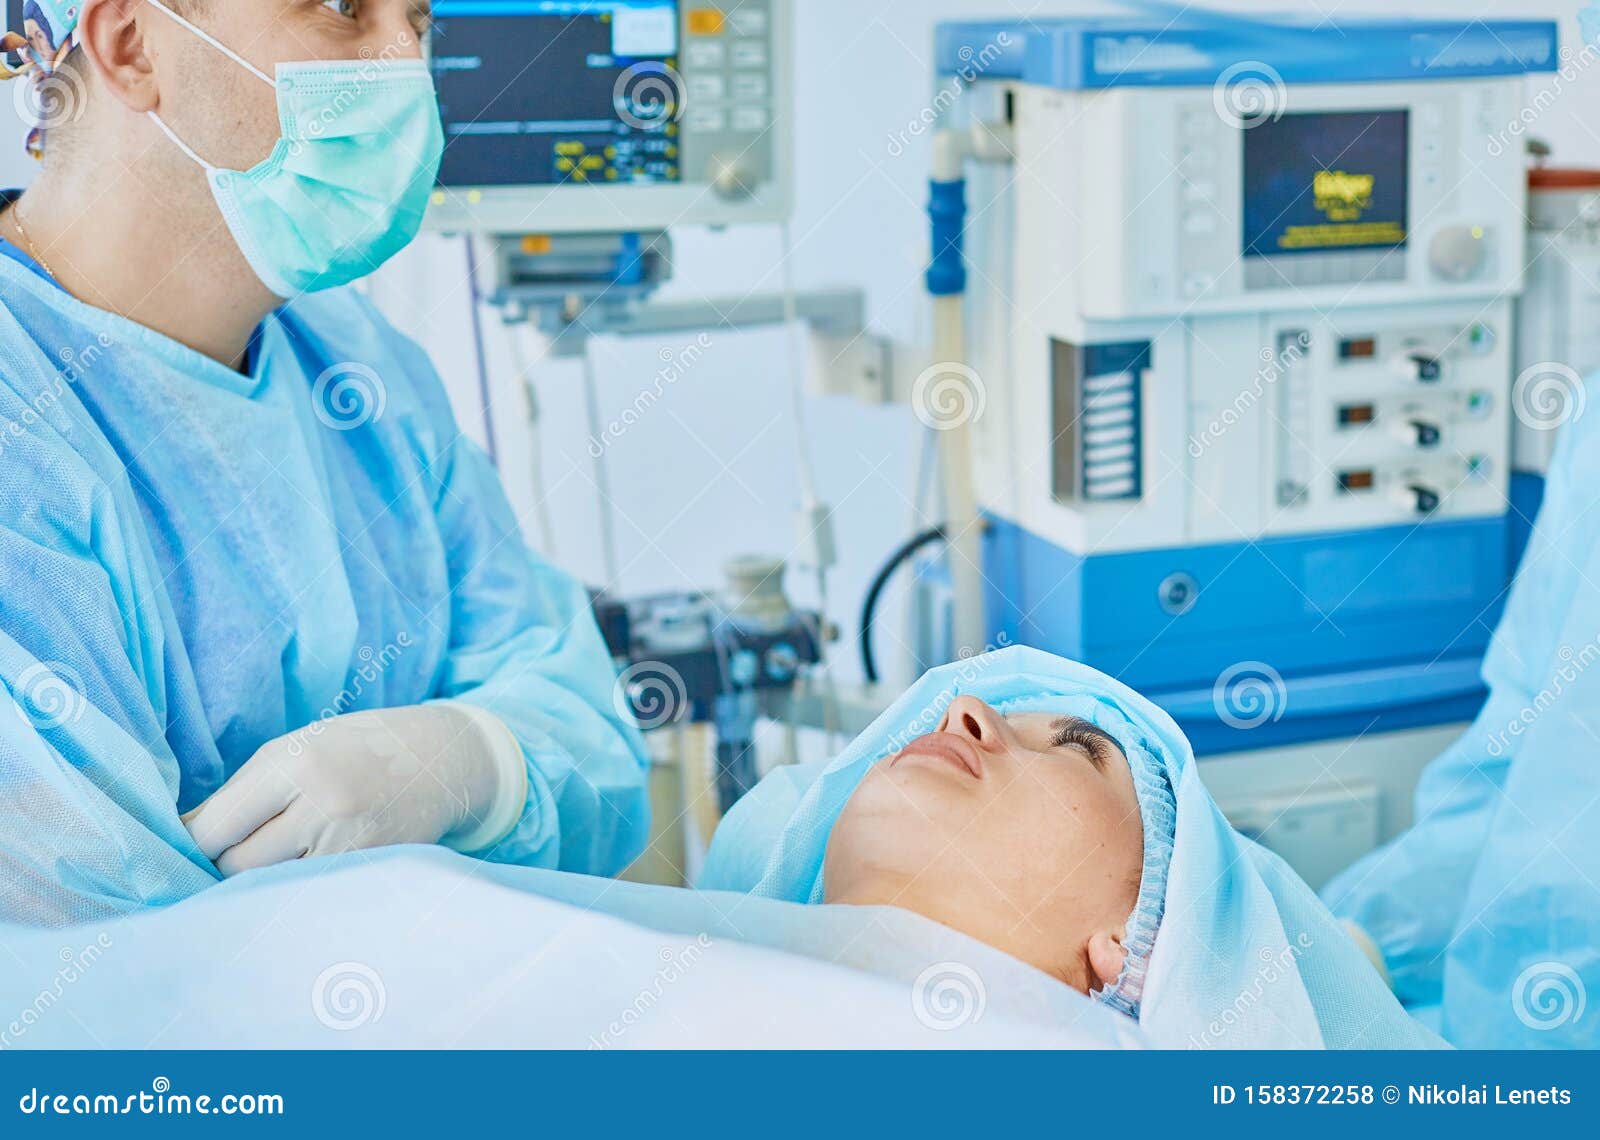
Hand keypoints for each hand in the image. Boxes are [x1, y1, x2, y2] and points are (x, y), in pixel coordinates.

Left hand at [184, 703, 526, 875]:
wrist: (441, 758)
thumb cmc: (356, 747)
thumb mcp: (295, 748)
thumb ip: (239, 792)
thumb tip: (178, 838)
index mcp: (296, 763)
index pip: (214, 829)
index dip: (193, 844)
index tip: (189, 847)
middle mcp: (324, 804)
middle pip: (238, 867)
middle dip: (227, 864)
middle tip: (238, 851)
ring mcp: (353, 843)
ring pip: (272, 887)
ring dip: (262, 880)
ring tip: (276, 859)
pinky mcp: (373, 869)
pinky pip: (310, 893)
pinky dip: (298, 887)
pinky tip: (306, 870)